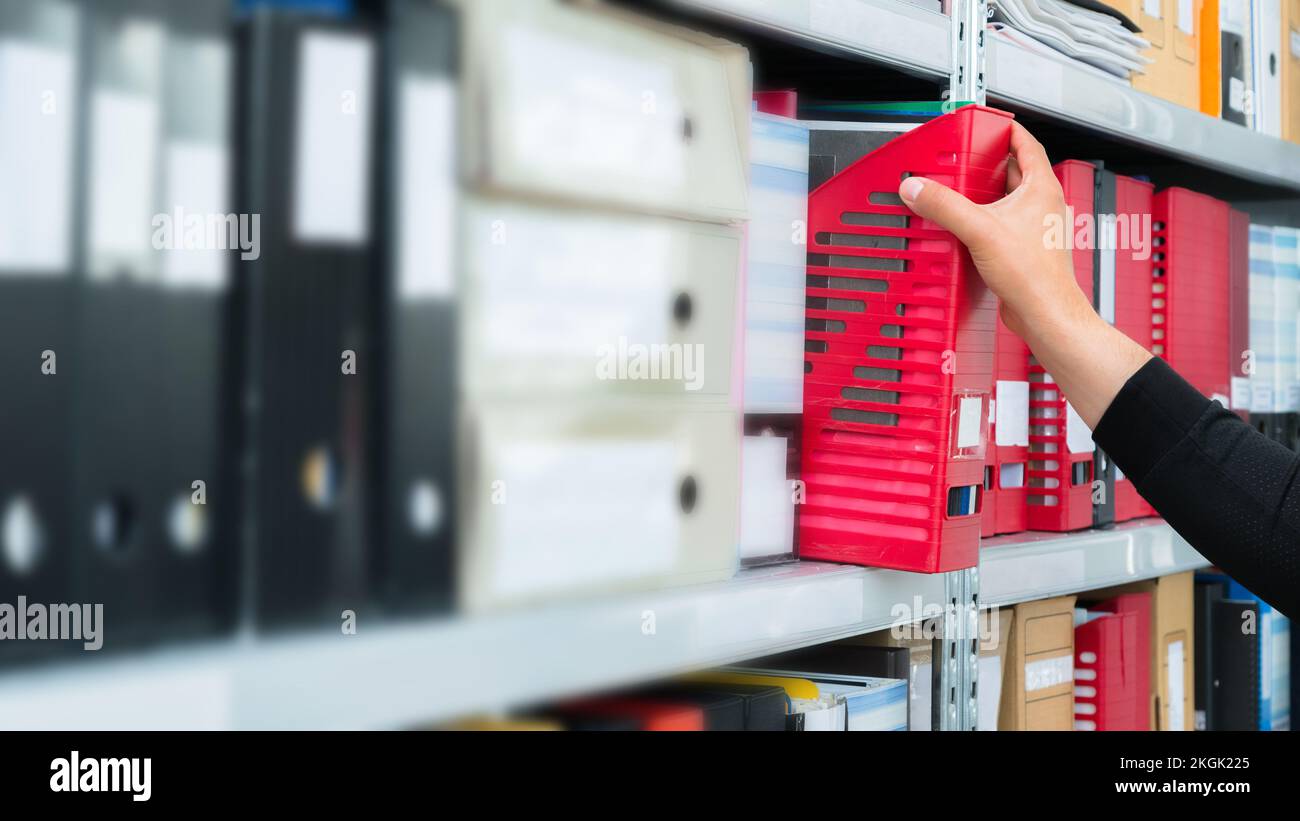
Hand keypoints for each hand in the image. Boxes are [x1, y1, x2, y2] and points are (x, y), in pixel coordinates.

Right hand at [897, 121, 1092, 340]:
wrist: (1044, 312)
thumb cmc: (1034, 274)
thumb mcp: (980, 230)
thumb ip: (945, 206)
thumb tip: (917, 188)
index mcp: (1042, 188)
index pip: (1027, 145)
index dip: (1007, 132)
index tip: (989, 126)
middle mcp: (1043, 204)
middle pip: (1015, 171)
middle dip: (989, 165)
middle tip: (964, 162)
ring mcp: (1036, 227)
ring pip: (1009, 199)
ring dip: (986, 195)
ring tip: (960, 194)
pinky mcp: (1025, 248)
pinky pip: (1003, 224)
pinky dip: (985, 220)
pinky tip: (966, 229)